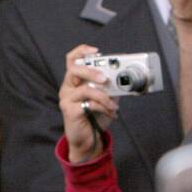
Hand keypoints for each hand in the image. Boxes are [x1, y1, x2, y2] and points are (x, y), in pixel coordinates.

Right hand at [59, 44, 117, 162]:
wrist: (89, 139)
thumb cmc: (95, 117)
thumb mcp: (106, 97)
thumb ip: (111, 86)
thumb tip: (124, 74)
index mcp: (75, 80)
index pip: (71, 60)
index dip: (82, 51)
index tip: (96, 52)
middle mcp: (67, 87)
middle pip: (74, 69)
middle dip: (92, 72)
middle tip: (105, 79)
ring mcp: (66, 99)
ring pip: (85, 89)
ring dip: (104, 96)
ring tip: (113, 104)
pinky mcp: (69, 110)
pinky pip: (89, 103)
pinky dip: (103, 107)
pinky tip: (110, 113)